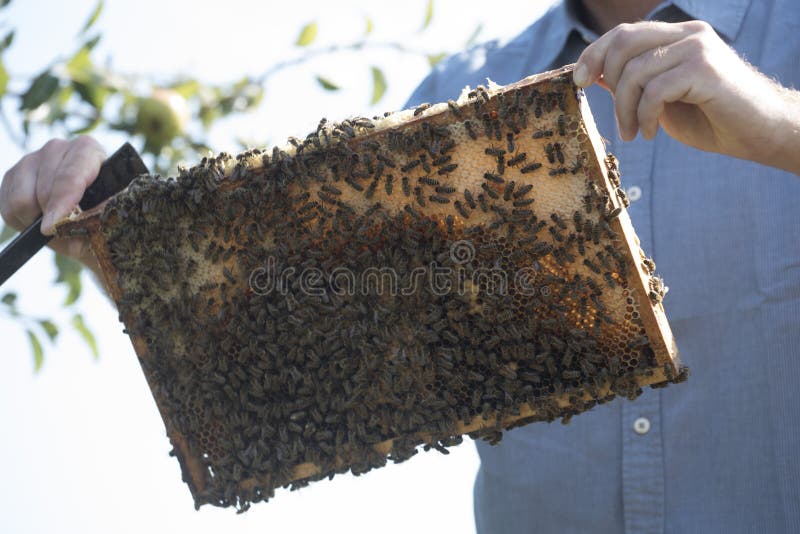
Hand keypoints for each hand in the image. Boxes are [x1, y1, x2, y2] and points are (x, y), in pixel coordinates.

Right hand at [1, 136, 105, 270]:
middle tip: (65, 233)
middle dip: (52, 217)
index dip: (61, 203)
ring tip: (55, 227)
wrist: (90, 217)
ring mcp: (31, 159)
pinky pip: (7, 206)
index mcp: (88, 150)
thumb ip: (98, 218)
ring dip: (35, 220)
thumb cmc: (105, 213)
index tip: (53, 227)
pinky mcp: (12, 175)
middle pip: (44, 188)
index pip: (70, 176)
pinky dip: (21, 221)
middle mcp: (57, 148)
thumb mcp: (110, 217)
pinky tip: (40, 221)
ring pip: (21, 198)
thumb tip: (75, 227)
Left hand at [573, 20, 799, 172]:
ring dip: (624, 110)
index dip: (594, 54)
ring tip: (632, 133)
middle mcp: (688, 34)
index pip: (623, 32)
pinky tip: (649, 133)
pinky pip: (654, 90)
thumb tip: (596, 75)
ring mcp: (697, 48)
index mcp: (677, 36)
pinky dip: (643, 116)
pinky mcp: (704, 69)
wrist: (759, 133)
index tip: (578, 81)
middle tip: (615, 118)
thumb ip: (634, 83)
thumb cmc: (712, 119)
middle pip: (623, 42)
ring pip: (634, 71)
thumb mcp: (661, 100)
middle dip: (606, 81)